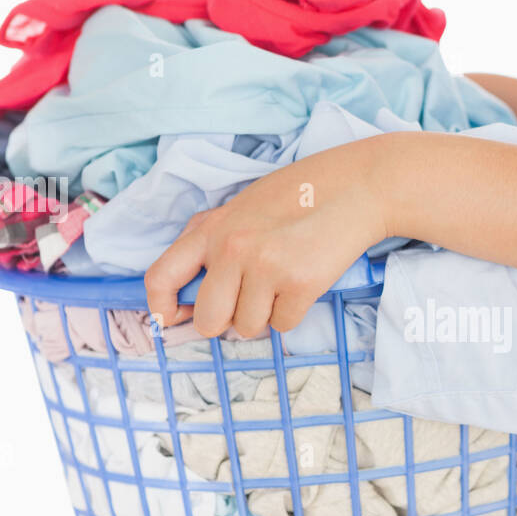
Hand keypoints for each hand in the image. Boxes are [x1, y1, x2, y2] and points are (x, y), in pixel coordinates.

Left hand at [145, 137, 393, 338]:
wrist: (355, 187)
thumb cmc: (299, 195)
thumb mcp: (242, 206)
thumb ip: (212, 239)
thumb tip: (192, 285)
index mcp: (211, 229)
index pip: (161, 277)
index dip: (161, 307)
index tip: (173, 319)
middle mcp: (232, 249)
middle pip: (208, 320)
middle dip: (225, 321)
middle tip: (246, 305)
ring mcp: (266, 268)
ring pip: (248, 327)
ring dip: (264, 315)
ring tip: (282, 282)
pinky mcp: (299, 284)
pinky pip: (283, 325)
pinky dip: (292, 312)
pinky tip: (303, 282)